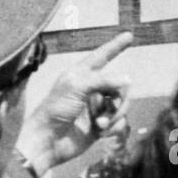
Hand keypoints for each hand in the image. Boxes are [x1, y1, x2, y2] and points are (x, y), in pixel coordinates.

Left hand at [16, 32, 133, 176]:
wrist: (48, 142)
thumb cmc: (56, 109)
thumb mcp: (77, 87)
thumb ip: (103, 80)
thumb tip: (128, 79)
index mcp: (82, 75)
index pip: (102, 56)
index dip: (115, 46)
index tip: (129, 35)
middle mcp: (91, 90)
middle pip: (120, 87)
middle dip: (120, 98)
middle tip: (111, 106)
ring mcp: (96, 109)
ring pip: (122, 106)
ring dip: (115, 115)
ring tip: (100, 124)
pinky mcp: (100, 127)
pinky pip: (119, 123)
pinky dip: (114, 127)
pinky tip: (101, 132)